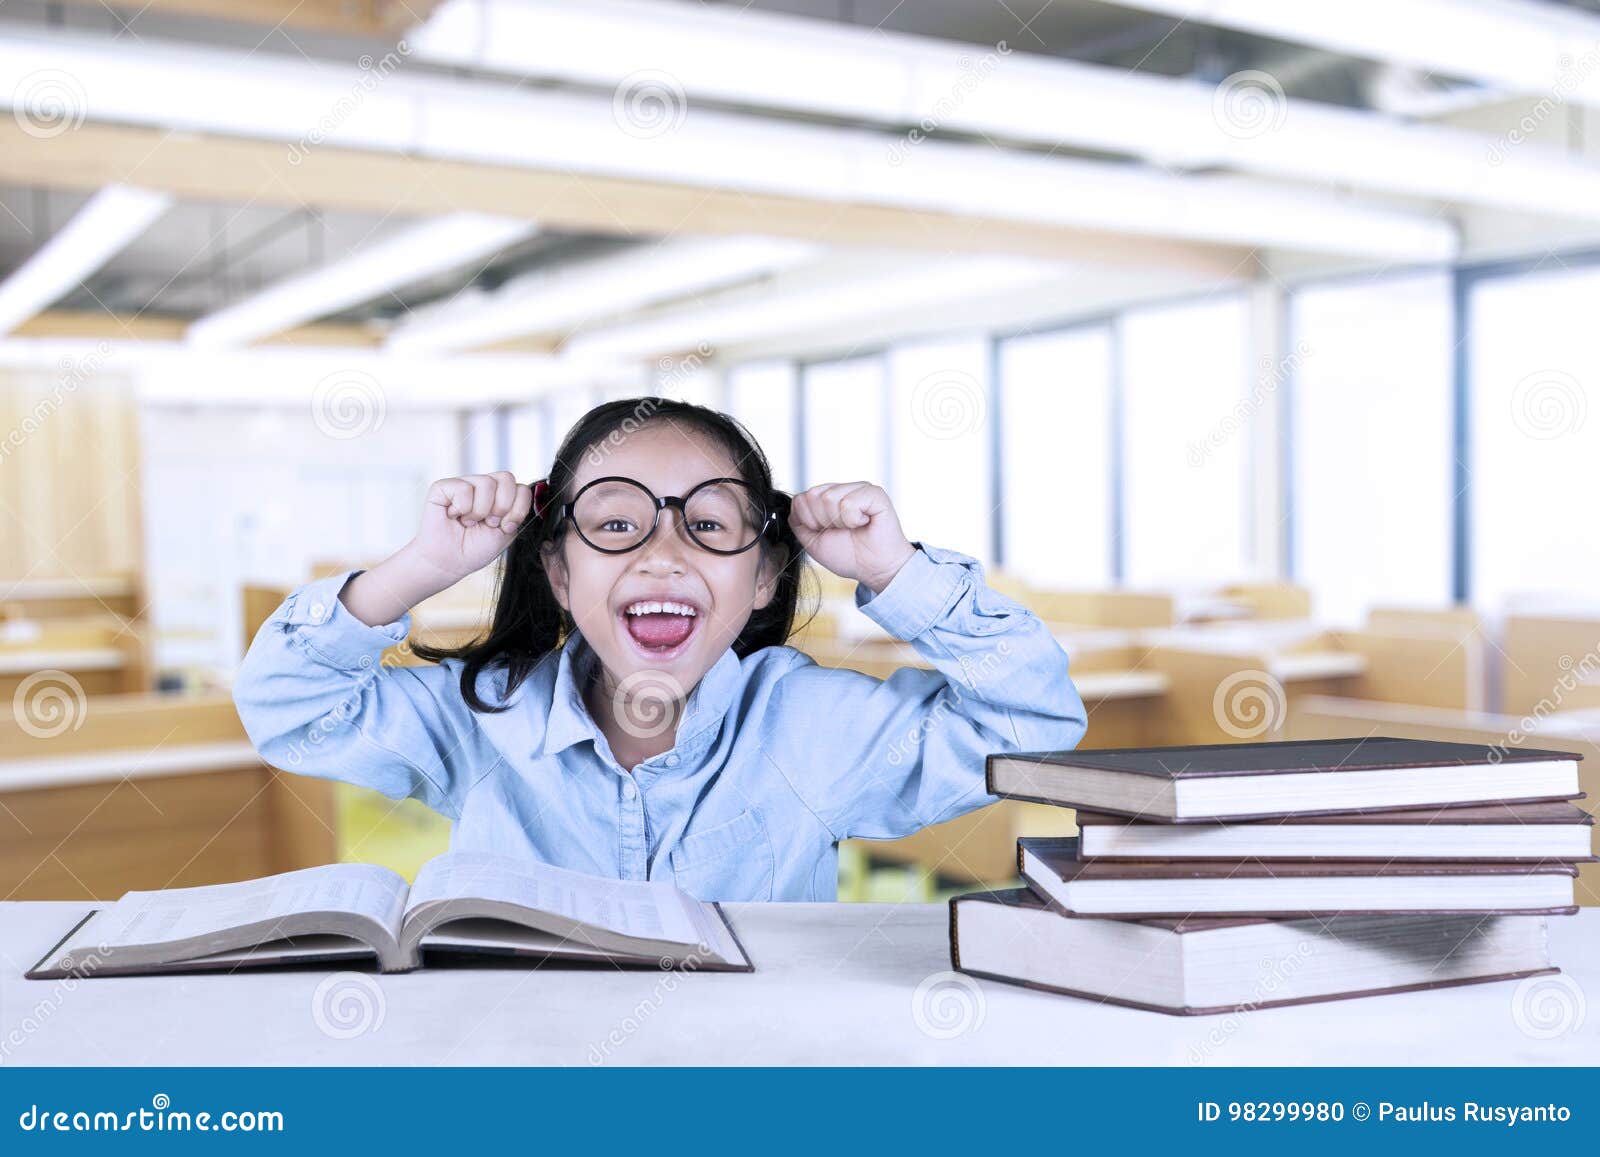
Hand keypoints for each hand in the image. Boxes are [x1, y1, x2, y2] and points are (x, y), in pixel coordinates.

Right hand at [409, 471, 533, 582]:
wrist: (450, 562)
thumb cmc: (475, 549)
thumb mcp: (506, 532)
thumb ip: (519, 511)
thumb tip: (530, 489)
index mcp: (501, 496)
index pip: (521, 488)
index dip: (517, 509)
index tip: (505, 527)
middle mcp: (483, 486)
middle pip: (506, 478)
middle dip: (501, 507)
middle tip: (488, 523)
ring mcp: (464, 483)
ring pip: (486, 483)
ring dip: (479, 511)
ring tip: (468, 522)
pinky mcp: (444, 486)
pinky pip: (464, 489)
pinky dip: (461, 508)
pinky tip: (454, 516)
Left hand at [789, 482, 915, 594]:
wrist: (873, 569)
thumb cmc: (848, 555)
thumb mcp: (812, 541)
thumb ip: (798, 521)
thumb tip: (795, 502)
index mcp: (826, 498)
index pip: (800, 499)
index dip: (810, 521)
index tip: (827, 532)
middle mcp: (841, 489)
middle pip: (812, 495)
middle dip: (823, 521)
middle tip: (842, 531)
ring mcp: (858, 489)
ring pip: (828, 498)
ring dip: (840, 522)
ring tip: (854, 527)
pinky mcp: (874, 493)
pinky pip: (849, 502)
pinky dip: (854, 520)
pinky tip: (865, 523)